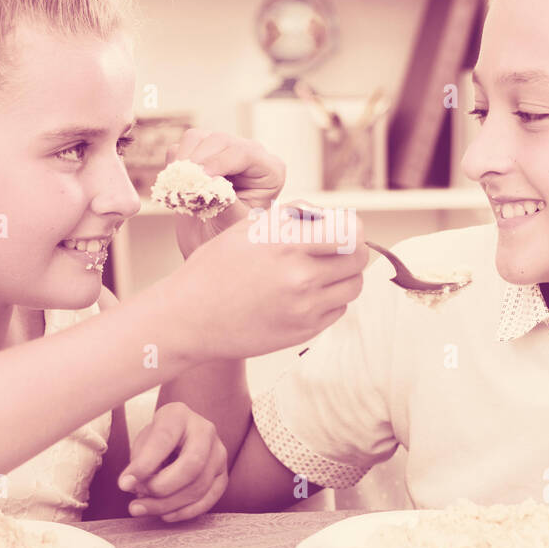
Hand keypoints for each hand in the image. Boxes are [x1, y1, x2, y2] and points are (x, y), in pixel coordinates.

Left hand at [118, 402, 227, 521]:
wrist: (180, 438)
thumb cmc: (158, 440)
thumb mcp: (143, 442)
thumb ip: (140, 463)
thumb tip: (135, 488)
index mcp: (179, 415)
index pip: (164, 440)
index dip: (144, 465)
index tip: (124, 484)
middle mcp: (205, 430)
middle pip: (191, 465)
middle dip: (161, 488)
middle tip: (137, 499)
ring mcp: (219, 453)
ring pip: (199, 486)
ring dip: (168, 505)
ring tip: (143, 508)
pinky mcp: (223, 475)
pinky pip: (209, 499)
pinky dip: (185, 512)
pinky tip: (165, 515)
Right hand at [163, 205, 367, 359]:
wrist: (189, 318)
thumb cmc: (215, 267)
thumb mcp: (248, 228)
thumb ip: (292, 217)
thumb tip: (329, 216)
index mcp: (285, 243)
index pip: (350, 232)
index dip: (351, 227)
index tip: (342, 228)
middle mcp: (299, 276)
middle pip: (359, 259)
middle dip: (352, 249)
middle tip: (336, 249)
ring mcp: (304, 308)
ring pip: (353, 286)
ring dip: (344, 275)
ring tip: (321, 270)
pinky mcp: (304, 331)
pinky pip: (338, 309)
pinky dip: (330, 298)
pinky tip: (306, 293)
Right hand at [164, 128, 284, 258]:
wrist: (210, 242)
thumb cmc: (230, 236)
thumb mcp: (234, 224)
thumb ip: (226, 202)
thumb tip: (210, 181)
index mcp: (270, 171)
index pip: (245, 153)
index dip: (220, 161)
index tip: (200, 177)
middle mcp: (250, 154)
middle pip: (220, 140)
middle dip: (198, 161)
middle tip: (183, 184)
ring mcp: (224, 150)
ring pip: (198, 138)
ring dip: (184, 161)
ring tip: (180, 187)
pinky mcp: (202, 152)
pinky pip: (183, 146)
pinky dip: (175, 163)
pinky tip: (179, 185)